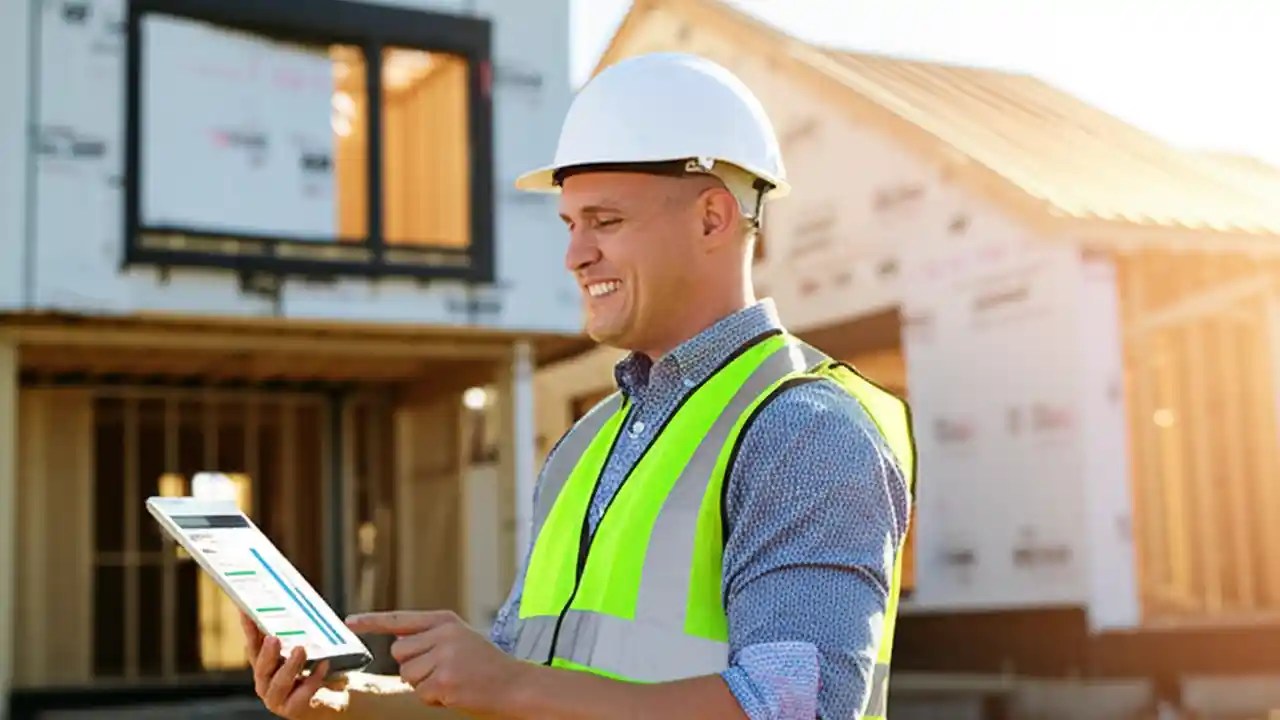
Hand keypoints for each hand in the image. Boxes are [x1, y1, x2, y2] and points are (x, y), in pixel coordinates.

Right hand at [241, 612, 349, 717]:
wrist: (342, 697)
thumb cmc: (324, 668)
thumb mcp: (317, 646)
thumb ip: (314, 632)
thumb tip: (326, 613)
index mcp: (266, 663)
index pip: (254, 645)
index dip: (249, 630)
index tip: (246, 611)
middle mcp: (266, 682)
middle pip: (261, 667)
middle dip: (267, 652)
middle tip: (274, 638)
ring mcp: (277, 698)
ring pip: (279, 683)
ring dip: (290, 666)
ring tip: (301, 649)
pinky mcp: (293, 710)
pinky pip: (301, 696)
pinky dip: (312, 680)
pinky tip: (323, 665)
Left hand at [345, 610, 527, 715]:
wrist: (514, 684)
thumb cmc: (485, 665)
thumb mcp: (460, 639)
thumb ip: (430, 637)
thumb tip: (397, 642)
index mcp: (445, 620)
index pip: (401, 619)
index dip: (373, 621)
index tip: (350, 621)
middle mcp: (443, 634)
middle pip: (399, 653)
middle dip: (413, 666)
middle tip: (441, 670)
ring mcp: (444, 656)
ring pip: (407, 675)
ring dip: (424, 685)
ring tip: (451, 680)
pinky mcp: (445, 680)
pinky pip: (421, 693)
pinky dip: (435, 698)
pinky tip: (456, 691)